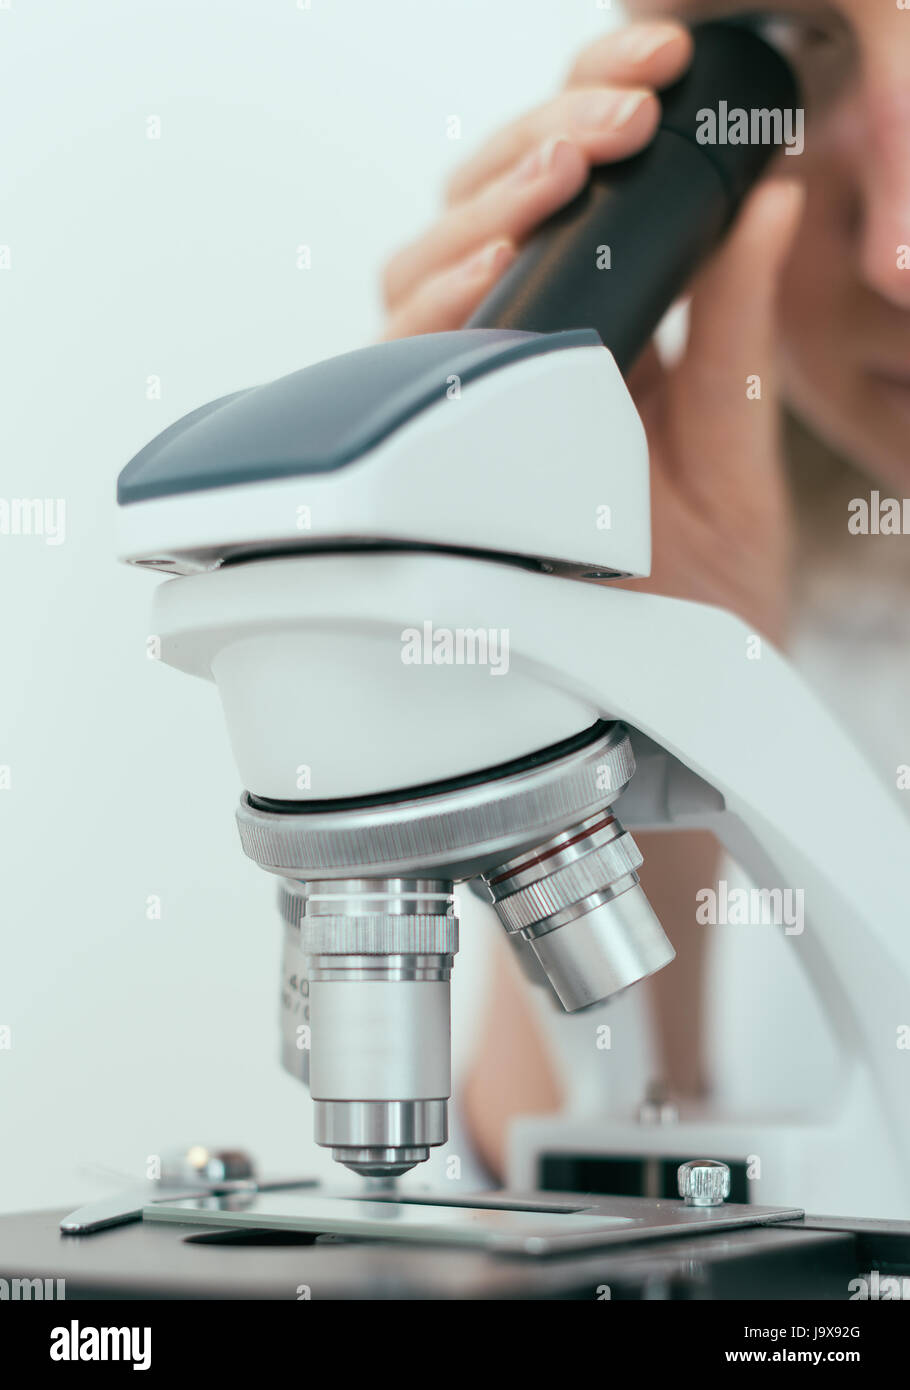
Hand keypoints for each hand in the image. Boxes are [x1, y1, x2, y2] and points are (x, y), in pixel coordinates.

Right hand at [380, 19, 804, 642]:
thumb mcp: (734, 446)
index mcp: (591, 344)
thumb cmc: (697, 602)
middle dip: (543, 142)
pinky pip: (398, 371)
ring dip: (489, 206)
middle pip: (478, 216)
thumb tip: (766, 199)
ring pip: (425, 274)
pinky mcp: (422, 466)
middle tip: (621, 113)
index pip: (561, 202)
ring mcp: (463, 413)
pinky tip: (487, 273)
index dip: (589, 113)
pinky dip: (434, 310)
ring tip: (564, 171)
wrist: (665, 716)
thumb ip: (733, 327)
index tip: (659, 69)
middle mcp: (515, 371)